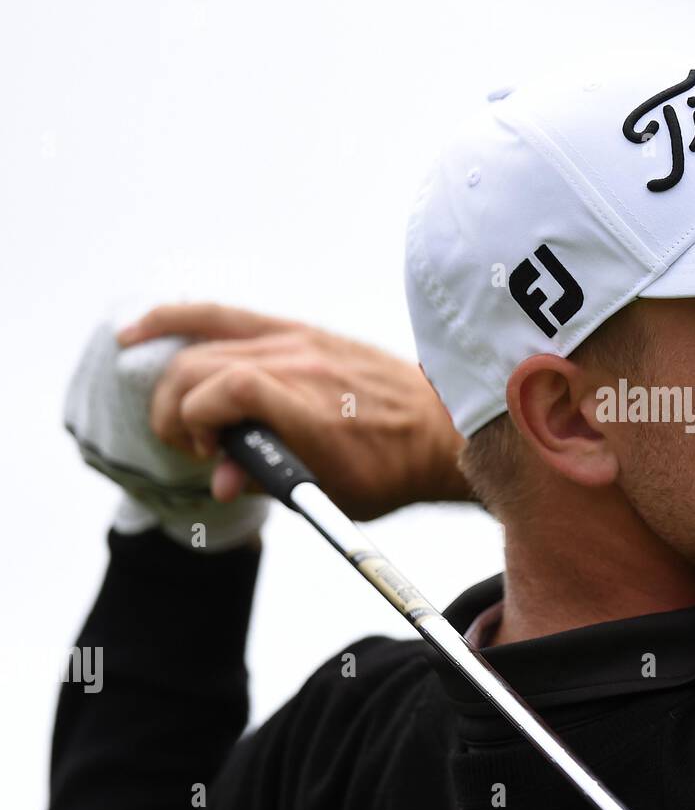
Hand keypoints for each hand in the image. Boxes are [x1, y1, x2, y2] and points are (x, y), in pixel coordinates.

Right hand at [117, 302, 471, 520]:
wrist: (441, 430)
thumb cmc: (391, 469)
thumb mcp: (333, 493)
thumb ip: (269, 482)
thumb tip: (217, 481)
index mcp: (310, 409)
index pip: (224, 392)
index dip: (195, 424)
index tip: (205, 455)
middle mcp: (303, 366)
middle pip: (200, 367)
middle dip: (174, 411)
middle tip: (191, 446)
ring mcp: (300, 341)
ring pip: (205, 340)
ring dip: (171, 374)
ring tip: (167, 406)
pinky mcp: (300, 331)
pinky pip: (227, 316)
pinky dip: (178, 320)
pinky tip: (139, 332)